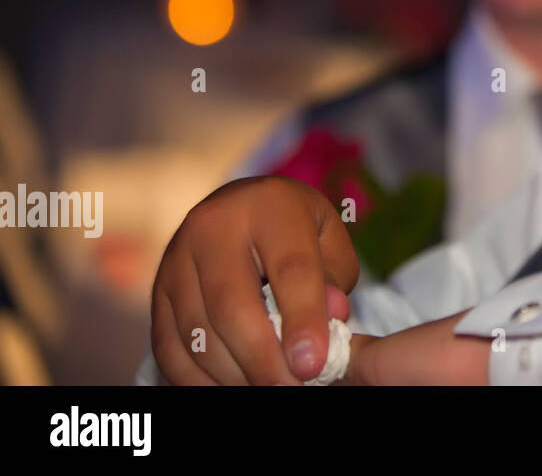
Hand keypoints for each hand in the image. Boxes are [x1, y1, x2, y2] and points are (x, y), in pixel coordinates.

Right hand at [150, 175, 358, 384]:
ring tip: (269, 387)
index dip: (303, 320)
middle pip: (232, 305)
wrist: (245, 209)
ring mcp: (177, 257)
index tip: (313, 364)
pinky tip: (230, 387)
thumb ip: (334, 281)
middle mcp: (215, 225)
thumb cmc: (299, 232)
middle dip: (263, 358)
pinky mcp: (157, 289)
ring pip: (197, 332)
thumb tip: (331, 321)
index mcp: (270, 205)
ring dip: (233, 373)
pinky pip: (168, 346)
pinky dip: (197, 378)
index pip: (291, 268)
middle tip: (291, 387)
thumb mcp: (330, 243)